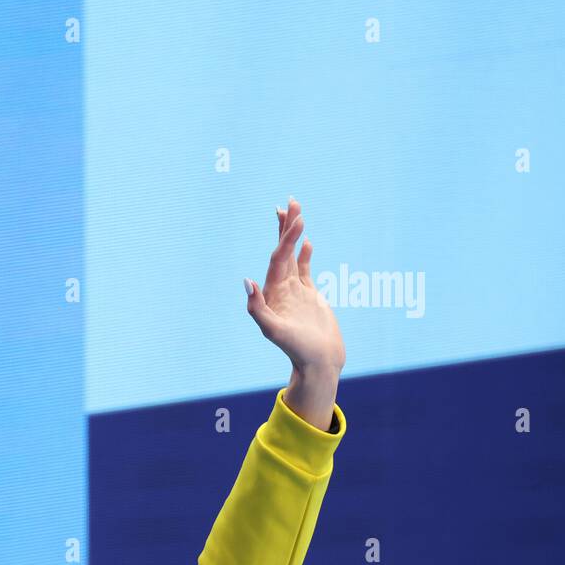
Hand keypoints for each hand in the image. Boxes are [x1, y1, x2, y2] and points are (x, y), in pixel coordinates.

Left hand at [244, 197, 345, 377]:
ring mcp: (294, 291)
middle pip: (282, 251)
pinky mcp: (308, 296)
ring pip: (292, 256)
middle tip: (291, 202)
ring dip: (293, 235)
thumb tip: (246, 281)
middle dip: (286, 227)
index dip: (285, 238)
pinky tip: (305, 241)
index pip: (277, 259)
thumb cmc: (296, 349)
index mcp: (271, 294)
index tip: (296, 219)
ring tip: (296, 212)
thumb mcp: (273, 331)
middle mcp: (280, 289)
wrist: (318, 362)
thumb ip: (257, 308)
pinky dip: (303, 255)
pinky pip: (304, 269)